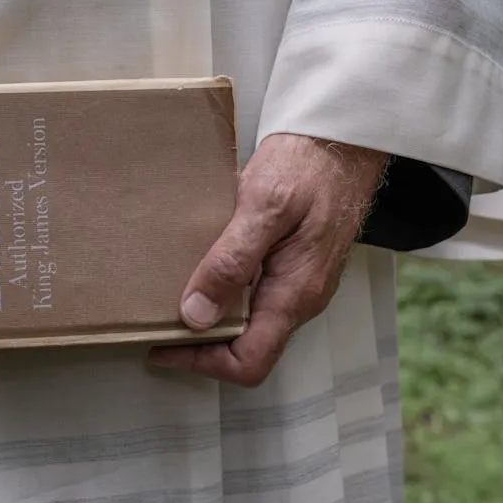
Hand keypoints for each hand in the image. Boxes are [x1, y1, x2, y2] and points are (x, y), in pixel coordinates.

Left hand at [148, 134, 387, 386]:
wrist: (344, 140)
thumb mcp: (263, 208)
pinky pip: (255, 293)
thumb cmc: (309, 167)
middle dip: (200, 341)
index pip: (249, 361)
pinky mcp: (293, 264)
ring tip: (171, 291)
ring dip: (211, 313)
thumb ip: (231, 262)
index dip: (201, 362)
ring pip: (249, 320)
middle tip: (158, 317)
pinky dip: (224, 289)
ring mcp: (298, 283)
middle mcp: (299, 298)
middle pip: (246, 346)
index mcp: (294, 294)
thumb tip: (196, 315)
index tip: (161, 345)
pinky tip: (202, 264)